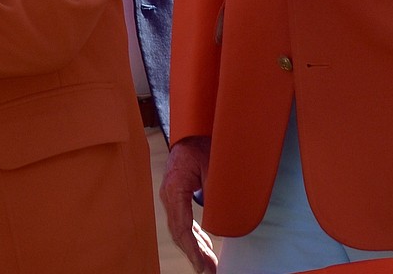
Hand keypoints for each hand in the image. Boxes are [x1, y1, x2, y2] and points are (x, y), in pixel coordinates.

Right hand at [161, 136, 216, 273]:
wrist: (191, 133)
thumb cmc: (201, 146)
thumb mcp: (212, 167)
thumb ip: (215, 191)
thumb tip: (223, 217)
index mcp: (174, 188)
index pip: (181, 226)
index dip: (191, 248)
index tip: (202, 265)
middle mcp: (169, 195)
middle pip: (180, 232)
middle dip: (195, 253)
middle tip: (209, 271)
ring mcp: (171, 197)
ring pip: (181, 229)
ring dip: (195, 247)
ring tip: (208, 266)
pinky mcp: (177, 198)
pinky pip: (184, 222)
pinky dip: (193, 237)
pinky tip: (203, 248)